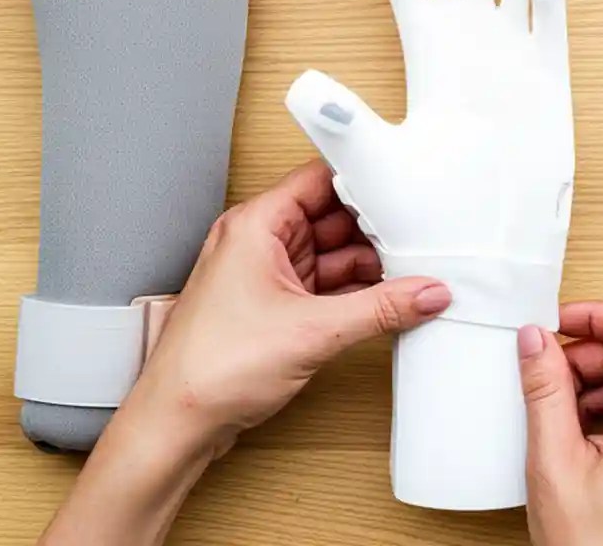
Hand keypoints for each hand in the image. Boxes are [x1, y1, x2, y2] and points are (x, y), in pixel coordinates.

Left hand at [40, 160, 451, 544]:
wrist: (177, 422)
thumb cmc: (211, 367)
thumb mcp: (313, 331)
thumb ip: (379, 309)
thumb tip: (425, 293)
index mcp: (256, 225)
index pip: (320, 180)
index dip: (364, 181)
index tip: (405, 190)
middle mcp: (258, 243)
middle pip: (331, 218)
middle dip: (375, 230)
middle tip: (421, 237)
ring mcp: (264, 276)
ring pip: (330, 255)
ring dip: (367, 265)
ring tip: (411, 273)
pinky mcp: (272, 308)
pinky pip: (322, 286)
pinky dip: (353, 293)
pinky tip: (385, 301)